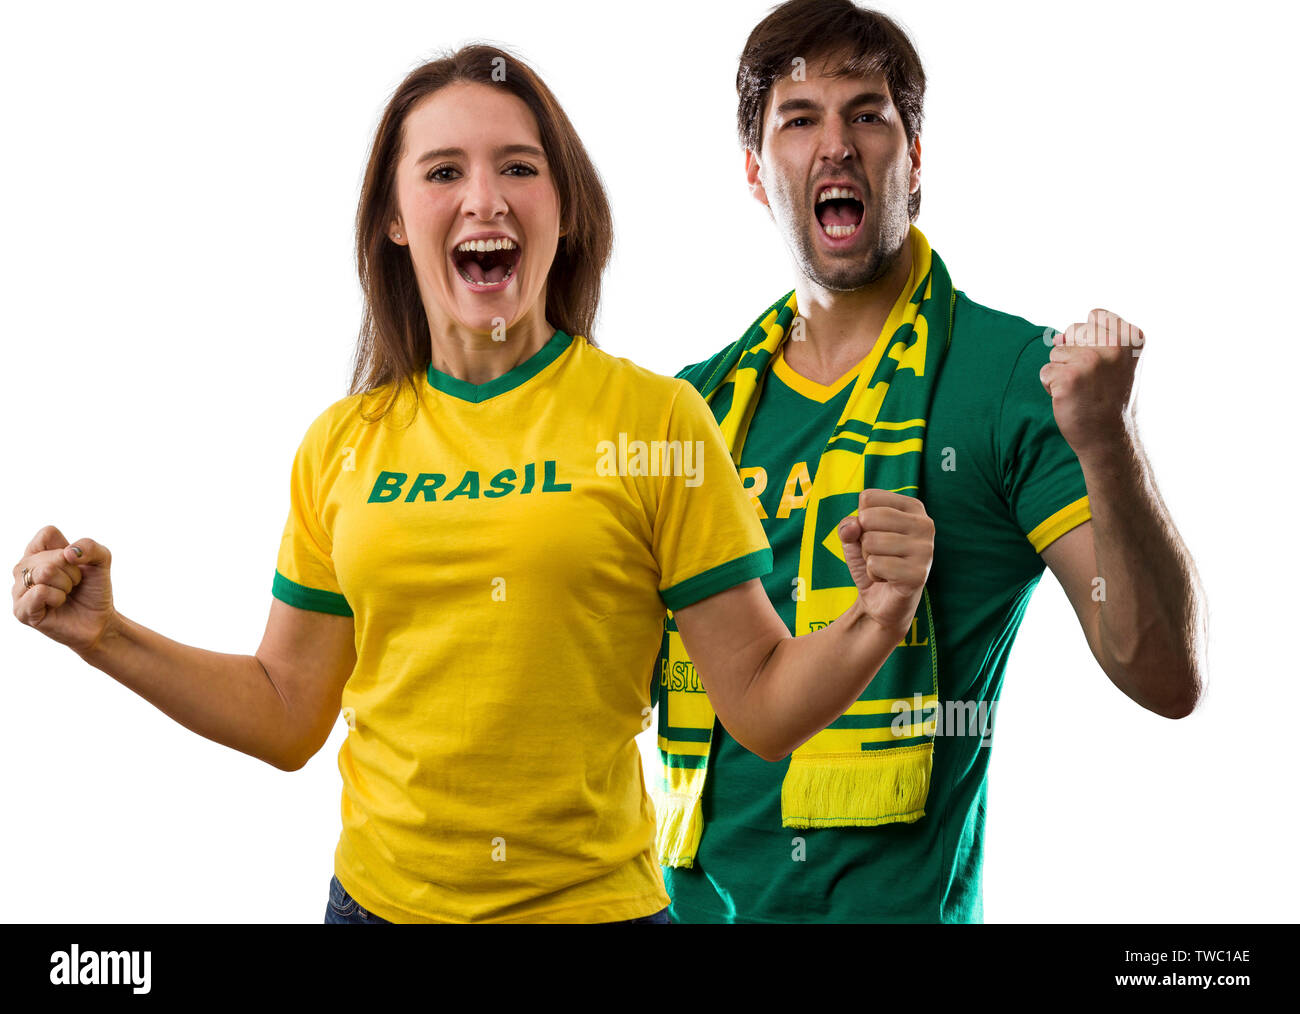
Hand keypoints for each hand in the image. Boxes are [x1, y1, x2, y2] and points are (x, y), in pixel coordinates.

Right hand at [11, 525, 116, 655]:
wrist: (99, 620)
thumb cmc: (94, 589)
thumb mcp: (102, 561)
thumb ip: (90, 547)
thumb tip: (69, 553)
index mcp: (37, 552)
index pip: (47, 534)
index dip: (70, 550)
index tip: (76, 565)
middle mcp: (23, 568)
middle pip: (50, 556)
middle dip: (72, 572)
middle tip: (74, 585)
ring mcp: (19, 589)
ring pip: (45, 572)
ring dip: (66, 585)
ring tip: (66, 594)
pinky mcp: (21, 610)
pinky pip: (39, 592)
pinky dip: (58, 597)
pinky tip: (58, 604)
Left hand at [838, 490, 933, 636]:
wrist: (882, 600)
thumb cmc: (872, 560)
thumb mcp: (854, 538)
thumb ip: (848, 525)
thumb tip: (852, 526)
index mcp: (913, 507)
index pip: (868, 498)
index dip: (860, 519)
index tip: (875, 534)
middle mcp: (925, 524)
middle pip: (868, 517)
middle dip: (863, 540)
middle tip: (878, 554)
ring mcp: (925, 549)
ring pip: (870, 542)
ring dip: (868, 559)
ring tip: (884, 566)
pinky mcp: (919, 574)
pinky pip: (876, 565)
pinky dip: (873, 574)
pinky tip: (888, 579)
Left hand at [1040, 308, 1142, 459]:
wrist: (1108, 437)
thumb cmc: (1108, 398)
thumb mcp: (1114, 362)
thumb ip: (1091, 340)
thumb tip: (1056, 336)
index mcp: (1131, 338)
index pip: (1096, 315)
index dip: (1090, 337)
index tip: (1103, 362)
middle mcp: (1114, 346)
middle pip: (1073, 330)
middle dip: (1074, 354)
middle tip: (1092, 380)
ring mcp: (1090, 360)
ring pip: (1056, 352)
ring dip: (1062, 371)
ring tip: (1082, 390)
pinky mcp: (1068, 377)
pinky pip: (1046, 372)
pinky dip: (1052, 387)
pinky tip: (1071, 399)